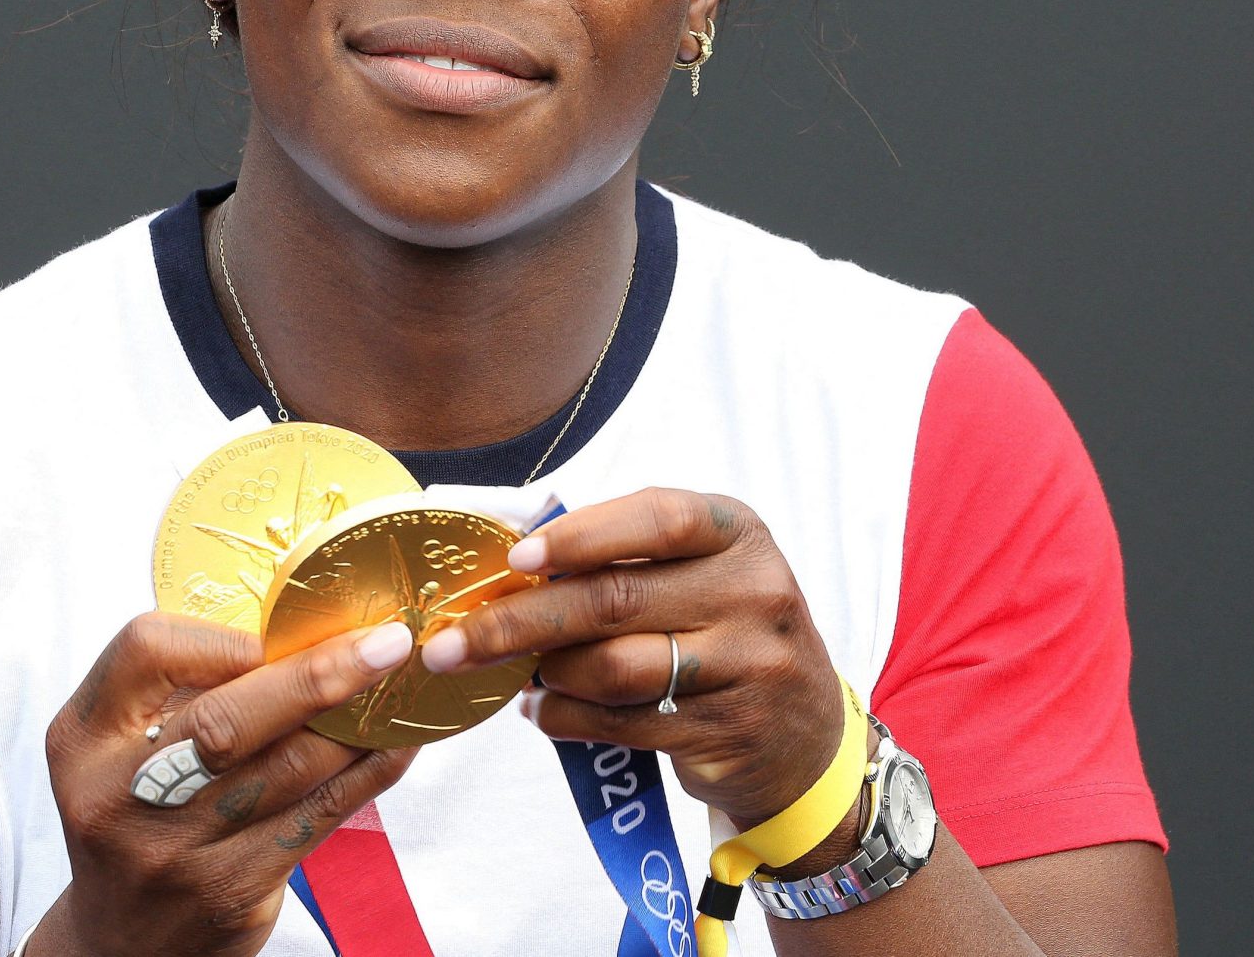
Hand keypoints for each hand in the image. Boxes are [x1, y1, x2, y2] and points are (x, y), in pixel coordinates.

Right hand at [32, 612, 420, 956]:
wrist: (125, 940)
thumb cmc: (140, 813)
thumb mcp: (124, 748)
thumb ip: (186, 692)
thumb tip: (305, 626)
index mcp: (84, 736)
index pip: (148, 647)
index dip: (226, 635)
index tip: (288, 628)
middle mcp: (120, 792)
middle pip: (228, 719)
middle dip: (319, 675)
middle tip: (387, 642)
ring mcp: (174, 849)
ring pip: (289, 768)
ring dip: (358, 721)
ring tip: (404, 684)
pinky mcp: (230, 889)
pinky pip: (318, 815)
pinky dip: (369, 771)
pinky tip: (398, 742)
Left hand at [420, 488, 849, 830]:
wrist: (805, 735)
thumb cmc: (727, 633)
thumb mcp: (705, 574)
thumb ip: (628, 558)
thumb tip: (510, 562)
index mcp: (739, 534)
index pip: (658, 517)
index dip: (581, 535)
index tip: (515, 556)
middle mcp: (753, 591)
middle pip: (616, 599)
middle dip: (519, 621)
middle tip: (449, 643)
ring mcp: (748, 665)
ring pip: (615, 668)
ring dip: (545, 675)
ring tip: (512, 677)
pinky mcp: (728, 730)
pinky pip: (623, 724)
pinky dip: (567, 718)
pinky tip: (544, 711)